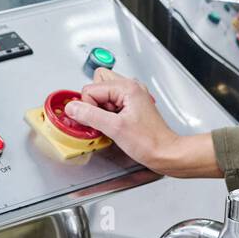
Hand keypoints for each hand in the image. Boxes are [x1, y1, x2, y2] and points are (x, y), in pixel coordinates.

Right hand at [64, 69, 219, 177]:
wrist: (166, 153)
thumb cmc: (149, 142)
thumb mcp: (115, 128)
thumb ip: (90, 115)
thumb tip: (72, 107)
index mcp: (127, 87)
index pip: (91, 89)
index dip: (88, 107)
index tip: (95, 122)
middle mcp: (130, 87)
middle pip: (97, 84)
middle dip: (93, 103)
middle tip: (102, 119)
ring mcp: (131, 96)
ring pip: (103, 93)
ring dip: (100, 108)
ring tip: (110, 122)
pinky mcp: (131, 106)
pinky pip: (111, 103)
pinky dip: (107, 113)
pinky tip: (114, 126)